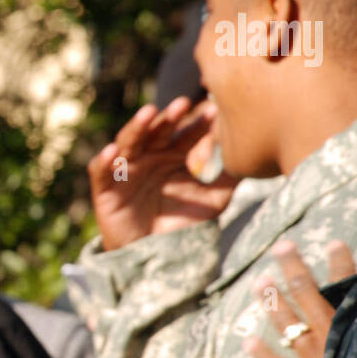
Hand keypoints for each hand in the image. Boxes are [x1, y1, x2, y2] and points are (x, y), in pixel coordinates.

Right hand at [89, 97, 240, 250]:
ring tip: (149, 113)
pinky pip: (101, 170)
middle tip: (184, 104)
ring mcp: (126, 168)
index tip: (216, 111)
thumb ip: (229, 175)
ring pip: (130, 141)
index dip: (199, 122)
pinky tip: (111, 151)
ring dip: (137, 126)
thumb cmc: (184, 221)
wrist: (155, 253)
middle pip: (159, 130)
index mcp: (174, 153)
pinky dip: (104, 160)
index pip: (187, 132)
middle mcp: (150, 155)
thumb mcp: (213, 198)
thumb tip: (254, 151)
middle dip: (170, 117)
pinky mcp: (105, 187)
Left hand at [245, 240, 356, 357]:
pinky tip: (247, 342)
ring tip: (259, 281)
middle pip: (306, 296)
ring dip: (272, 303)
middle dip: (294, 269)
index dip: (341, 264)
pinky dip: (262, 355)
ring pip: (287, 326)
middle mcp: (329, 340)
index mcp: (353, 330)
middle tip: (282, 246)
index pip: (346, 288)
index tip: (335, 242)